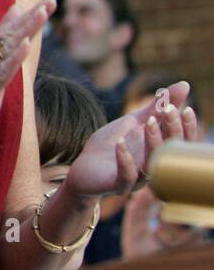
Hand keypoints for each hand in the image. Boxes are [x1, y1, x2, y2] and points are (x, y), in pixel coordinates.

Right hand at [0, 0, 56, 153]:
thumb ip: (0, 38)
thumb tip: (16, 10)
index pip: (8, 26)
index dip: (30, 13)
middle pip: (9, 32)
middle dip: (32, 15)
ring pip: (7, 48)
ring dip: (25, 30)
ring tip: (42, 14)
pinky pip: (2, 71)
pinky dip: (14, 57)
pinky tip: (25, 45)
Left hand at [64, 81, 197, 199]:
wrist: (83, 167)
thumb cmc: (111, 144)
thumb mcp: (133, 121)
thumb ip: (156, 107)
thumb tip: (185, 85)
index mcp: (159, 152)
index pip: (181, 142)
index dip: (187, 128)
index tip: (186, 109)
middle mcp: (153, 167)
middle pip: (171, 152)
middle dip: (173, 131)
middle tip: (169, 110)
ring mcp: (136, 178)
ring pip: (152, 164)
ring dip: (153, 142)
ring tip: (150, 122)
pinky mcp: (117, 185)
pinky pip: (127, 176)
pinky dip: (125, 159)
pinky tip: (121, 142)